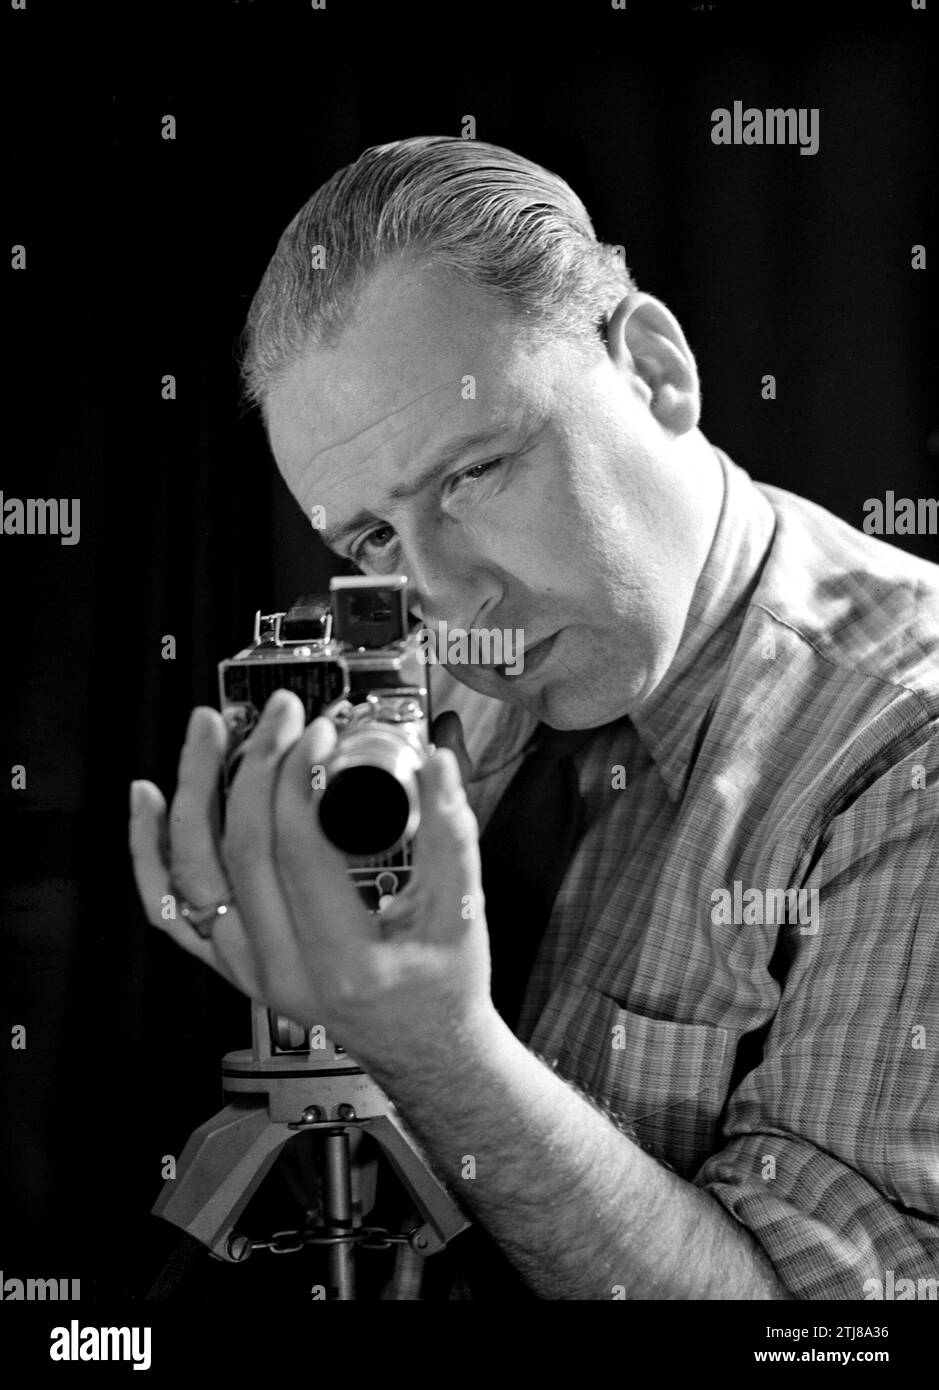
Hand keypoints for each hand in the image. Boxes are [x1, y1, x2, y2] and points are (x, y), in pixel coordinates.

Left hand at [128, 692, 492, 1066]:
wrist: (421, 1046)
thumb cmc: (440, 988)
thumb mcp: (463, 913)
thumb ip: (451, 833)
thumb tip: (436, 763)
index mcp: (344, 961)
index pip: (299, 850)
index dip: (301, 780)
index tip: (320, 734)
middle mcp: (284, 970)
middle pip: (241, 849)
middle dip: (255, 765)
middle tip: (278, 717)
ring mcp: (249, 969)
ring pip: (193, 873)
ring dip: (193, 790)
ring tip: (207, 732)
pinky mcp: (232, 963)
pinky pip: (170, 909)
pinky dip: (149, 852)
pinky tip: (147, 802)